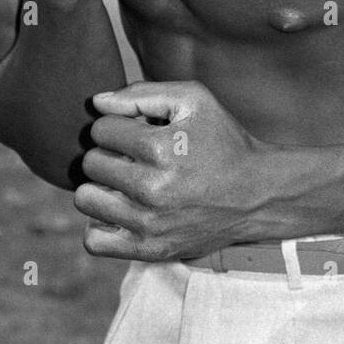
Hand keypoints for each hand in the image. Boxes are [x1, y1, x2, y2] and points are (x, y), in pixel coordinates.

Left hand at [75, 81, 267, 260]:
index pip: (100, 130)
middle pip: (90, 163)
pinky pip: (95, 241)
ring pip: (86, 199)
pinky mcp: (150, 250)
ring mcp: (149, 224)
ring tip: (124, 183)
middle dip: (108, 153)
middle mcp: (152, 189)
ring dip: (100, 188)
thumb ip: (142, 93)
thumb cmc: (223, 141)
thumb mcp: (194, 100)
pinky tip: (120, 211)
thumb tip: (97, 102)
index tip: (136, 132)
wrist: (257, 194)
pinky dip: (100, 225)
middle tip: (133, 157)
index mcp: (160, 148)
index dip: (116, 125)